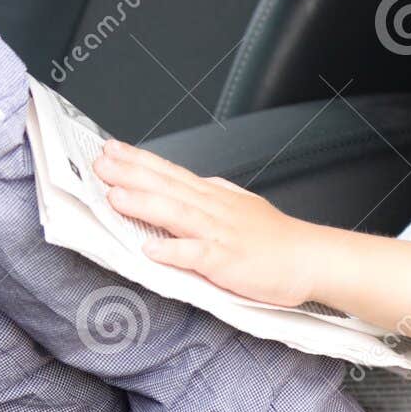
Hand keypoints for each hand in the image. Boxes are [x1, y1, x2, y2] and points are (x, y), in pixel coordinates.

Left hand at [91, 139, 327, 306]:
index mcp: (214, 197)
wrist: (310, 259)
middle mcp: (214, 210)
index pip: (170, 172)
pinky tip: (150, 250)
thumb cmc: (277, 239)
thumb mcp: (242, 205)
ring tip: (114, 196)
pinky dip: (173, 252)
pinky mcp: (228, 262)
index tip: (111, 149)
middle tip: (101, 162)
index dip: (139, 160)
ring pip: (177, 214)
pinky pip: (197, 256)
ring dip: (145, 203)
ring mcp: (220, 235)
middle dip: (131, 173)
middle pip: (167, 186)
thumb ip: (214, 195)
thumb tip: (192, 183)